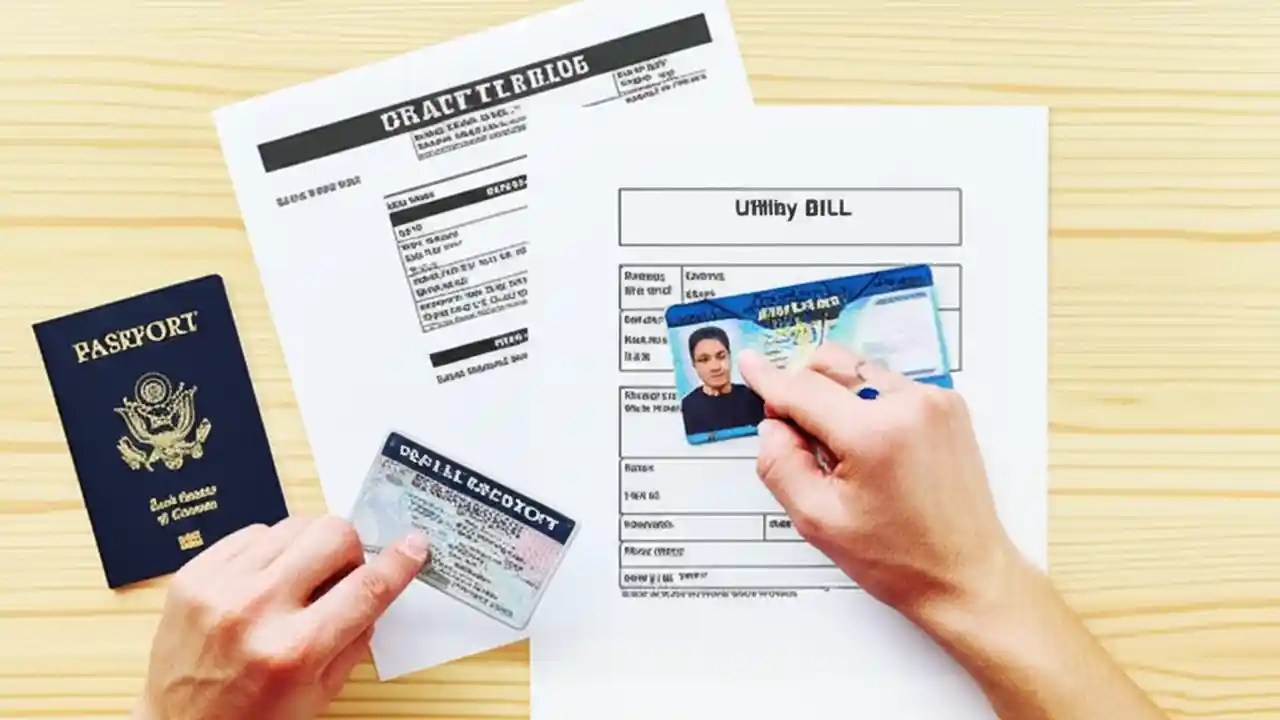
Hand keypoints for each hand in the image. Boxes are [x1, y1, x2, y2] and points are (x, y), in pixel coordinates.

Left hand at [134, 516, 428, 719]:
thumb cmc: (250, 719)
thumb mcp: (320, 693)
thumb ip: (356, 636)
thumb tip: (380, 582)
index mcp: (295, 651)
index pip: (366, 588)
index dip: (399, 562)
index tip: (414, 546)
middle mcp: (256, 612)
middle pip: (332, 535)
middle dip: (350, 551)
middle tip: (341, 575)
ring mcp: (219, 589)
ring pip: (293, 525)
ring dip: (309, 548)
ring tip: (297, 582)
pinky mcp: (193, 575)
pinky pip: (252, 532)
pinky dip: (270, 551)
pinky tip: (264, 581)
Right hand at [738, 344, 1017, 625]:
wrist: (966, 575)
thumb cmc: (898, 558)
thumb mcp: (818, 520)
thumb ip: (780, 465)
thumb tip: (773, 426)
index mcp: (875, 432)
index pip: (803, 388)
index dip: (770, 380)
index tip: (749, 365)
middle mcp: (909, 403)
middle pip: (832, 364)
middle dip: (805, 391)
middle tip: (802, 442)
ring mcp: (935, 401)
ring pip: (860, 373)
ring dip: (838, 400)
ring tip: (846, 457)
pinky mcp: (949, 406)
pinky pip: (889, 387)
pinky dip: (869, 407)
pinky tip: (874, 453)